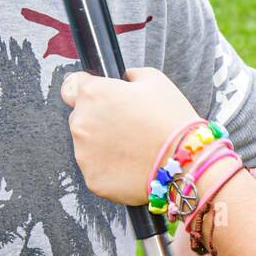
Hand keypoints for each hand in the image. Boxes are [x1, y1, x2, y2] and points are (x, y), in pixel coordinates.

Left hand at [60, 67, 199, 205]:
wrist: (185, 160)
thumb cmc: (171, 117)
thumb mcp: (155, 80)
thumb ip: (130, 75)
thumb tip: (125, 80)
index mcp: (93, 94)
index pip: (71, 86)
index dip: (87, 90)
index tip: (99, 97)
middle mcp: (81, 123)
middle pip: (80, 118)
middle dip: (98, 120)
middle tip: (127, 127)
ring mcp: (84, 154)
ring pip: (87, 146)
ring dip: (103, 146)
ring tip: (134, 149)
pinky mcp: (92, 180)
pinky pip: (97, 171)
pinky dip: (111, 169)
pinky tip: (132, 166)